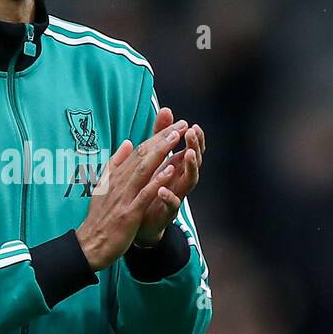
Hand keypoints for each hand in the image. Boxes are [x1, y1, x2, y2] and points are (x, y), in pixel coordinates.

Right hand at [74, 119, 187, 270]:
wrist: (89, 245)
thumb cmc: (100, 218)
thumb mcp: (104, 186)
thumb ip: (116, 164)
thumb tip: (127, 143)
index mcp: (115, 176)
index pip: (138, 151)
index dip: (157, 137)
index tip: (173, 125)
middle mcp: (119, 183)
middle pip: (143, 155)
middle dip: (162, 138)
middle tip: (181, 124)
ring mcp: (123, 198)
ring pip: (144, 170)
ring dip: (161, 153)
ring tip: (176, 138)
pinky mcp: (128, 214)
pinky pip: (144, 195)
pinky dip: (157, 182)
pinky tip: (169, 171)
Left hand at [135, 106, 203, 245]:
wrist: (138, 223)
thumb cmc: (148, 188)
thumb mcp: (154, 158)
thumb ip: (159, 136)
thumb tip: (167, 110)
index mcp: (176, 167)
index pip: (190, 149)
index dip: (195, 139)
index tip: (193, 125)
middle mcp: (179, 181)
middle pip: (193, 162)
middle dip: (195, 147)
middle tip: (192, 133)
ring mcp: (176, 196)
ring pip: (189, 181)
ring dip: (189, 167)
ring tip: (186, 154)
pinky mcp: (166, 213)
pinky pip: (171, 205)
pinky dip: (169, 197)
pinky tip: (163, 189)